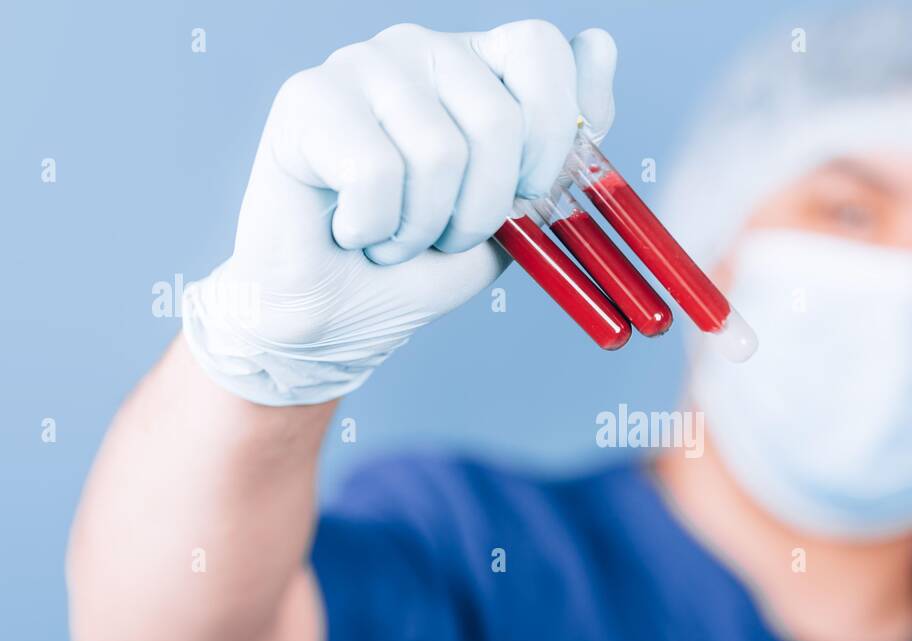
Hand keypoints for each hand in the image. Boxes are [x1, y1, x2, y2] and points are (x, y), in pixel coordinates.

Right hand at [182, 20, 617, 404]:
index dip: (549, 134)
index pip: (541, 47)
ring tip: (394, 236)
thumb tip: (600, 44)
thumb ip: (564, 141)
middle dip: (483, 211)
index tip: (525, 191)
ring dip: (424, 229)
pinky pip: (375, 173)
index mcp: (478, 67)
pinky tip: (352, 230)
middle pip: (499, 120)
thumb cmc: (424, 262)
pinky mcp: (306, 99)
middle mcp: (422, 49)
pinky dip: (375, 229)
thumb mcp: (517, 211)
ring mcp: (362, 66)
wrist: (341, 319)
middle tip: (442, 233)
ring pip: (439, 153)